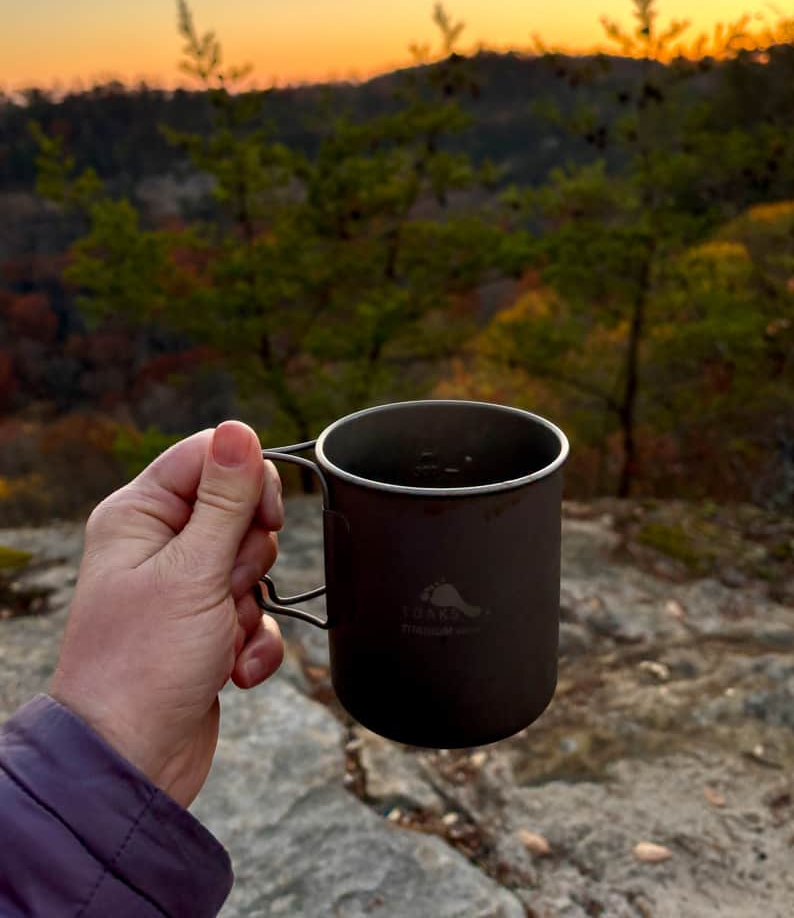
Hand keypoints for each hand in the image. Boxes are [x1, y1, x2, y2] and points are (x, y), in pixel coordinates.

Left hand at [50, 421, 283, 808]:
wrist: (132, 764)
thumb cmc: (144, 666)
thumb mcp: (192, 571)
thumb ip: (224, 498)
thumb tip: (240, 428)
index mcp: (139, 515)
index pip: (207, 456)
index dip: (246, 478)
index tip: (263, 515)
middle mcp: (158, 545)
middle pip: (238, 510)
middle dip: (247, 554)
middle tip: (222, 587)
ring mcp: (183, 589)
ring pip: (252, 563)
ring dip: (250, 605)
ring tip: (218, 635)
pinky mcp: (206, 629)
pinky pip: (255, 612)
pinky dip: (253, 641)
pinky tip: (232, 669)